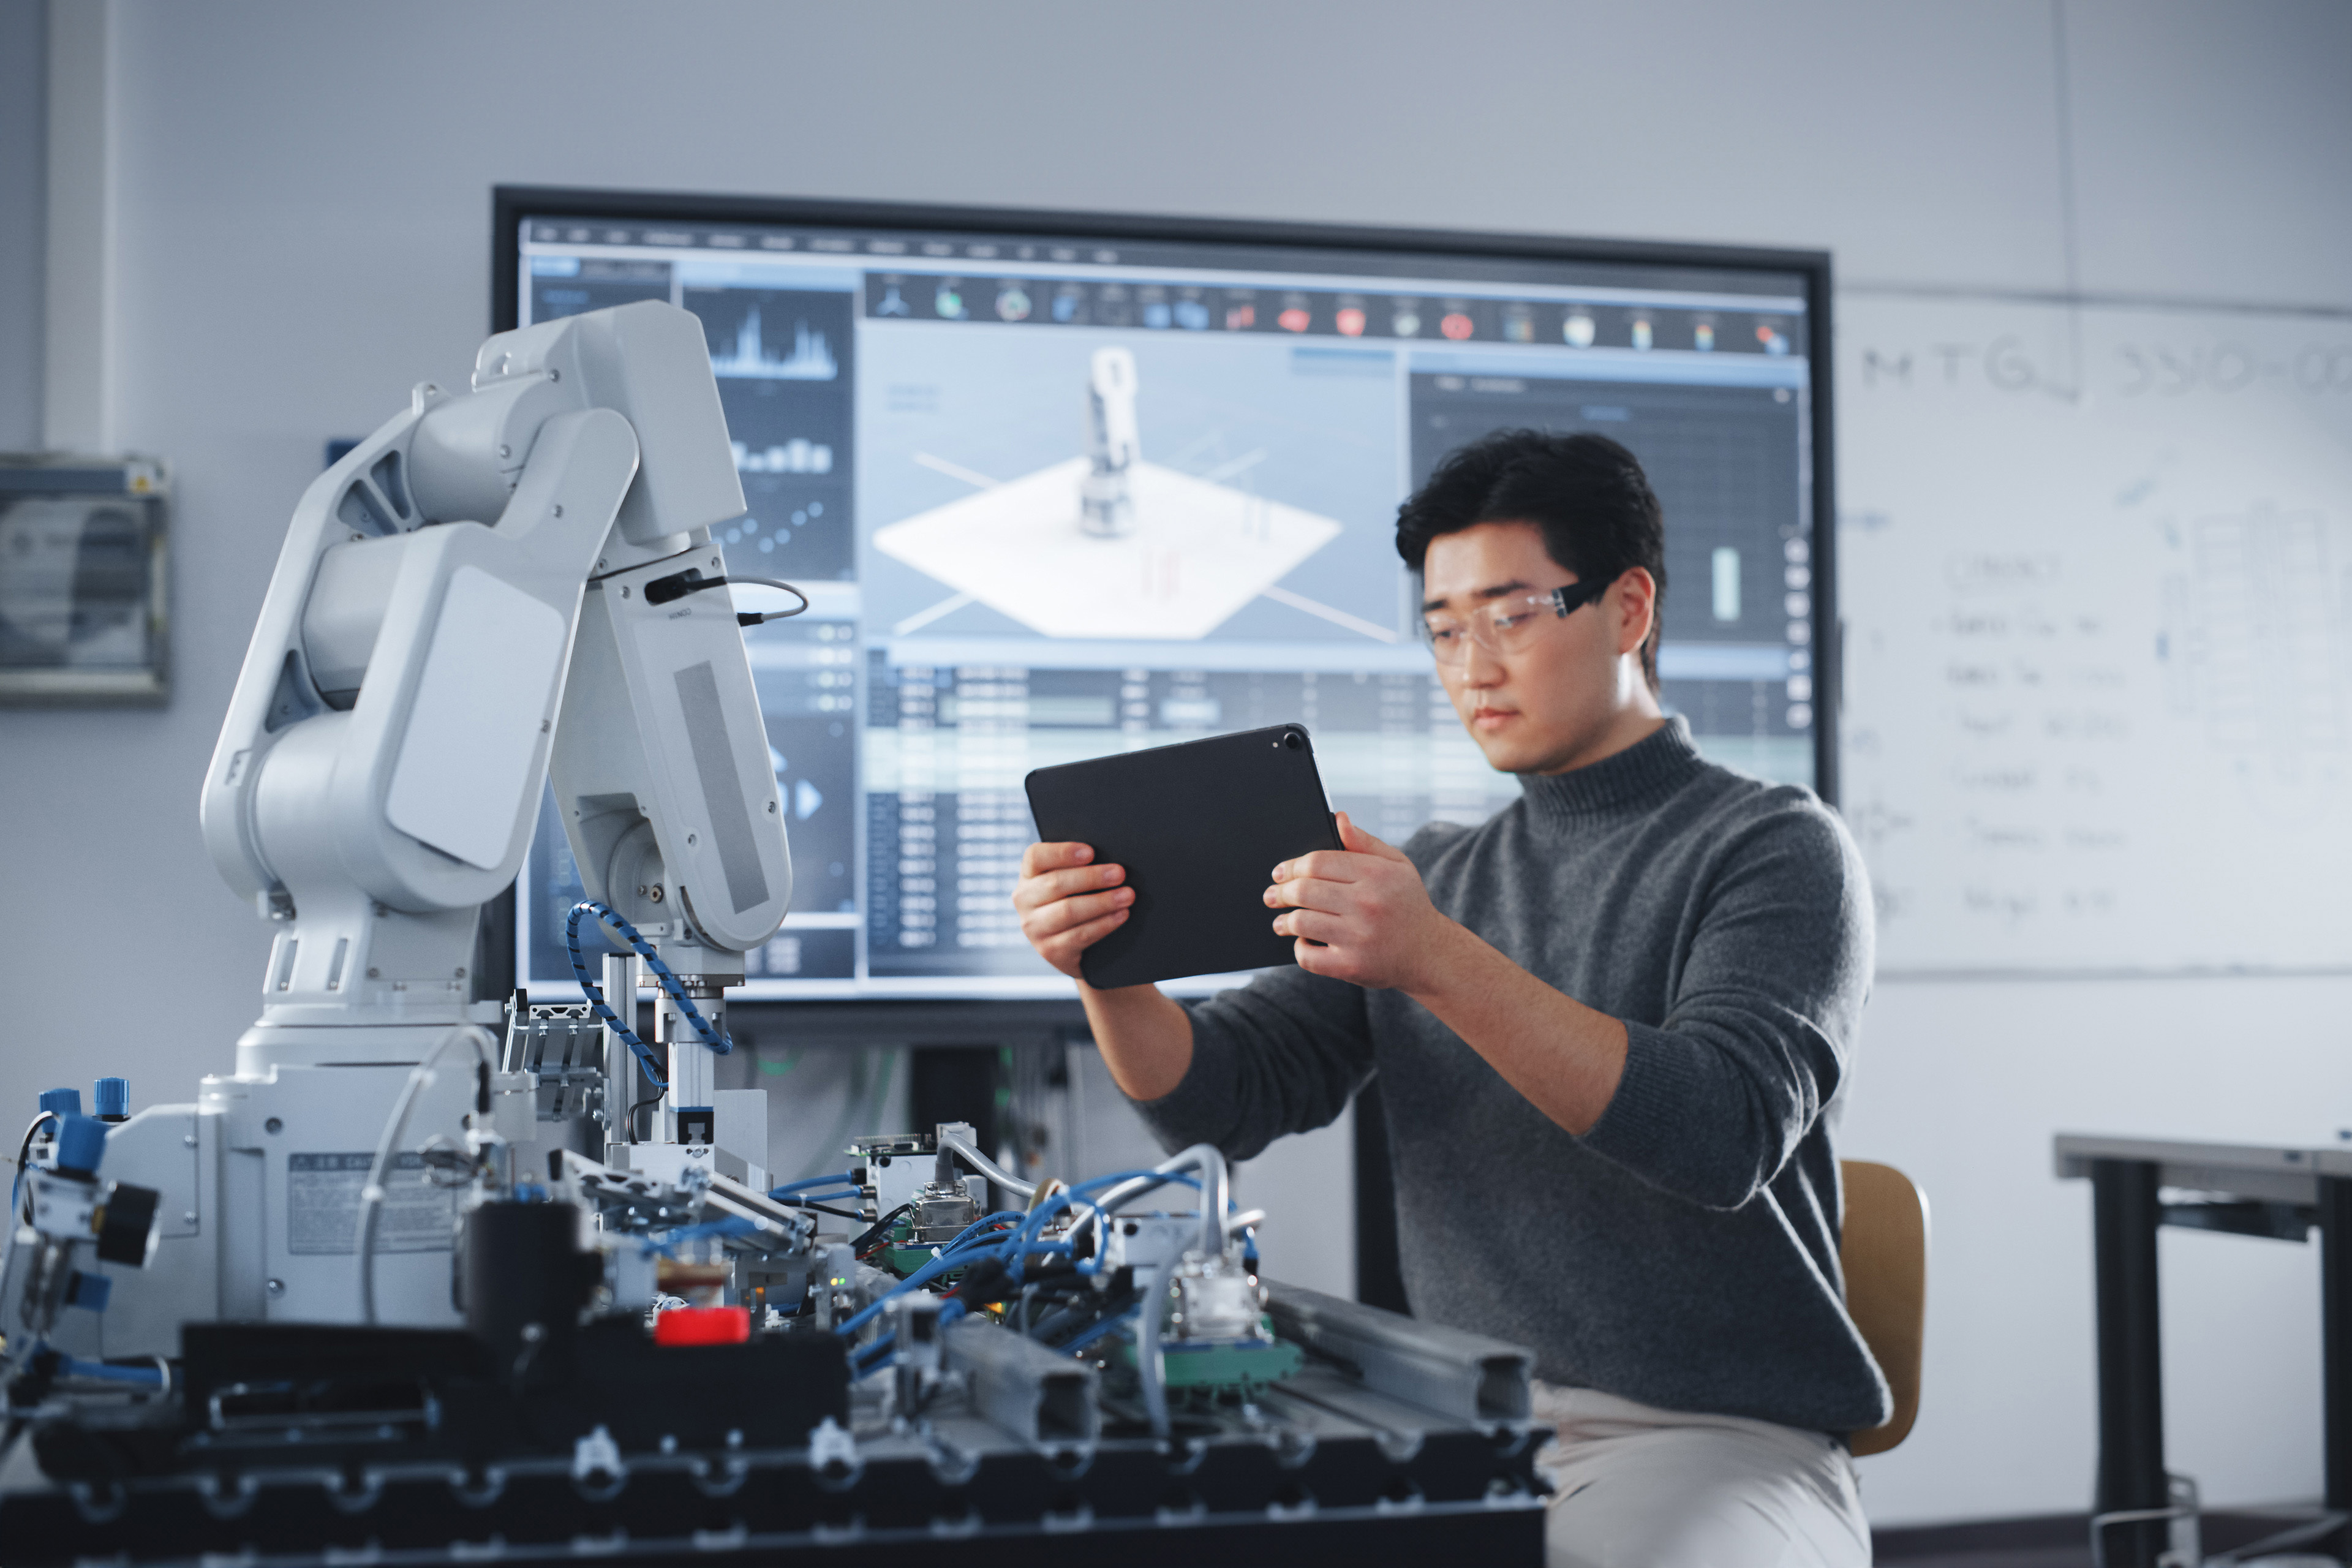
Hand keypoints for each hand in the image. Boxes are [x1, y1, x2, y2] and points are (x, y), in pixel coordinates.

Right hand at [1014, 841, 1134, 980]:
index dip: (1063, 853)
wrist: (1068, 946)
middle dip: (1092, 877)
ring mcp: (1034, 927)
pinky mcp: (1050, 950)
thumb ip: (1078, 867)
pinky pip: (1080, 935)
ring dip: (1102, 902)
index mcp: (1029, 875)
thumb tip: (1109, 858)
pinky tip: (1121, 915)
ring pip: (1068, 911)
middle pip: (1055, 883)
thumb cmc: (1073, 900)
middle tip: (1120, 874)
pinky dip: (1104, 924)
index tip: (1091, 852)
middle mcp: (1025, 900)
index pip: (1036, 856)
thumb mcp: (1067, 881)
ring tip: (1127, 895)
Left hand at [1264, 812, 1456, 990]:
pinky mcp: (1352, 966)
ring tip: (1281, 922)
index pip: (1317, 862)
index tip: (1279, 872)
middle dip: (1280, 892)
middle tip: (1272, 896)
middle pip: (1303, 890)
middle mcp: (1367, 903)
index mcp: (1377, 873)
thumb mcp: (1397, 866)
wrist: (1431, 955)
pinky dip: (1299, 948)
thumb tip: (1338, 818)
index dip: (1292, 866)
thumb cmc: (1407, 904)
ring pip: (1301, 922)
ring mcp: (1359, 937)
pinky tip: (1302, 942)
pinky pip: (1309, 956)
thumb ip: (1365, 842)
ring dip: (1284, 922)